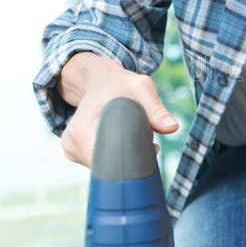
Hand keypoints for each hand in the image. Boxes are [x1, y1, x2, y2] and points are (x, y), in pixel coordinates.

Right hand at [59, 54, 178, 166]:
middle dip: (131, 159)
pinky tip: (122, 141)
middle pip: (107, 167)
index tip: (151, 150)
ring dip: (123, 157)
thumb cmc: (121, 84)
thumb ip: (157, 110)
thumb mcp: (142, 89)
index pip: (105, 161)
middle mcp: (72, 142)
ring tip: (135, 135)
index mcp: (82, 129)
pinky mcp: (75, 153)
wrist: (100, 80)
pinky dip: (115, 156)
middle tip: (150, 142)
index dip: (131, 161)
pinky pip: (99, 163)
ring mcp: (71, 149)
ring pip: (104, 166)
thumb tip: (172, 128)